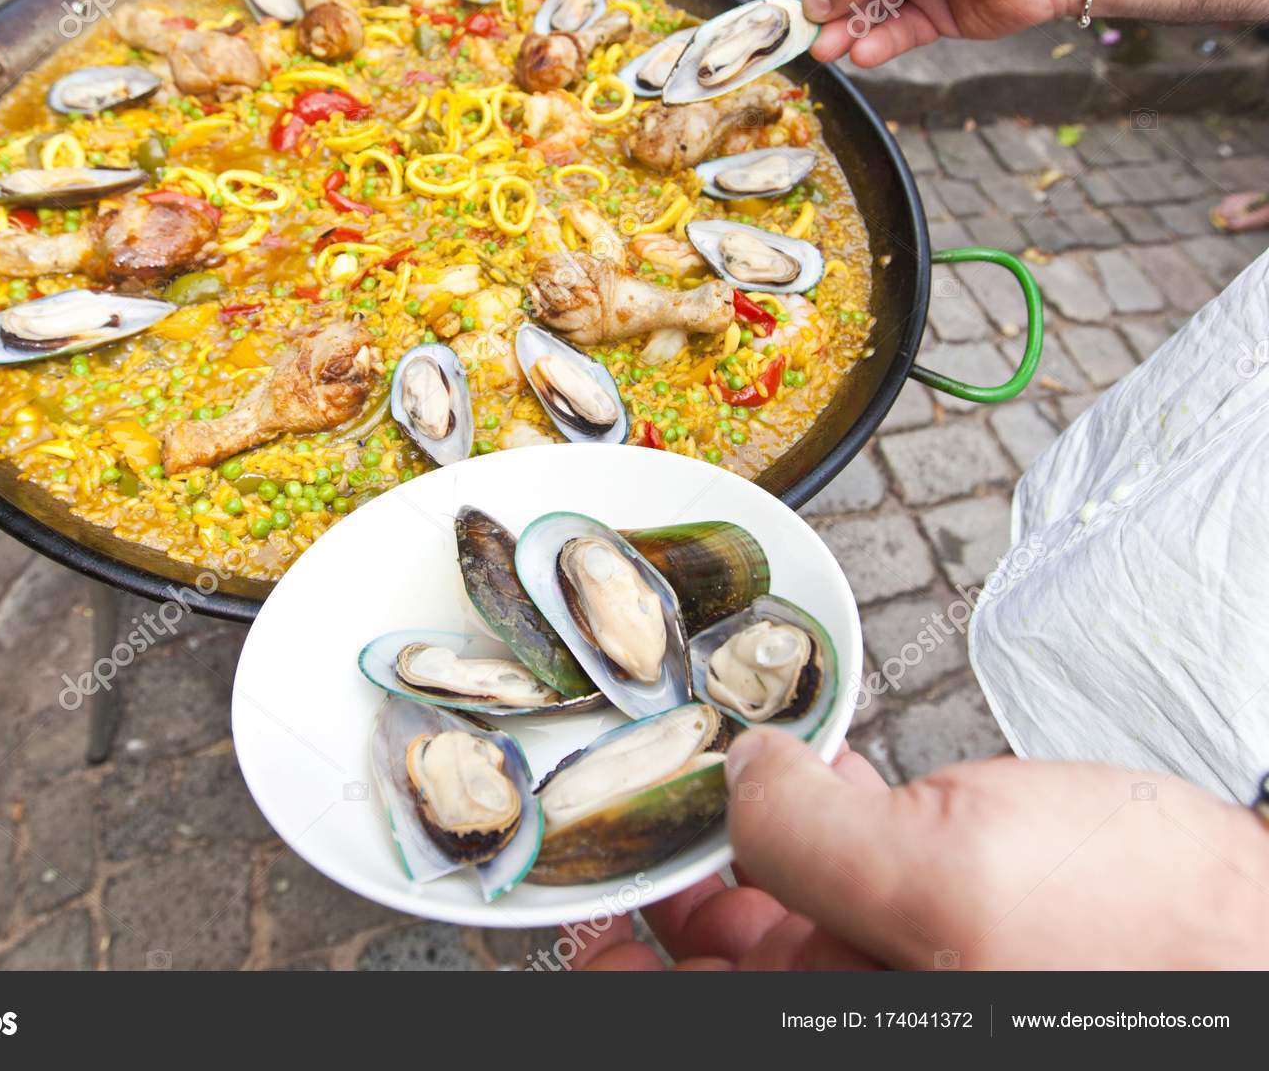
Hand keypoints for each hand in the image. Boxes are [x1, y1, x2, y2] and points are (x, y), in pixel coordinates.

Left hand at [568, 728, 1268, 969]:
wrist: (1252, 937)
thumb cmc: (1134, 946)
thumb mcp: (945, 880)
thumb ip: (809, 829)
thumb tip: (734, 772)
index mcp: (820, 1016)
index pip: (664, 990)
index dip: (601, 933)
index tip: (564, 865)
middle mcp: (841, 996)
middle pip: (703, 939)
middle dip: (665, 848)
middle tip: (637, 766)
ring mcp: (886, 961)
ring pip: (767, 890)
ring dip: (739, 815)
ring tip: (720, 747)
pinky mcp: (932, 917)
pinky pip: (842, 864)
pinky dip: (819, 806)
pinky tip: (827, 759)